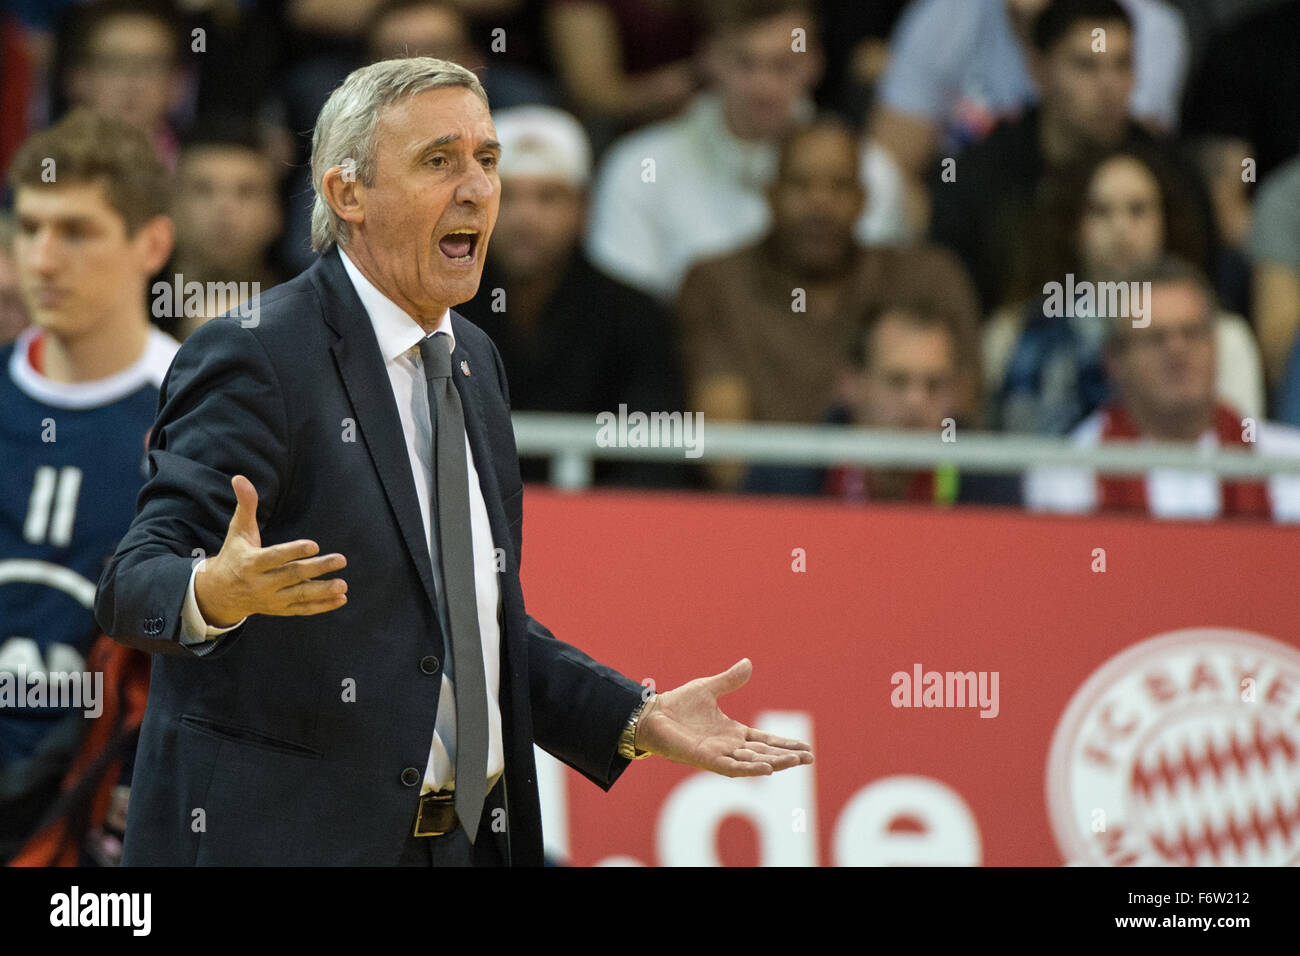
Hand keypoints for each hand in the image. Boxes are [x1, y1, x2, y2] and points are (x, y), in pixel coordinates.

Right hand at [194, 474, 348, 626]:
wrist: (220, 593)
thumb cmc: (234, 555)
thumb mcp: (237, 531)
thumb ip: (245, 505)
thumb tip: (240, 478)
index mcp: (250, 563)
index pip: (274, 557)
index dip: (293, 552)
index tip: (314, 545)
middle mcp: (261, 583)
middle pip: (292, 576)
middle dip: (317, 568)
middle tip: (340, 559)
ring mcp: (271, 599)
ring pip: (299, 596)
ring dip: (323, 591)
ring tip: (343, 584)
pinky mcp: (280, 609)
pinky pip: (303, 609)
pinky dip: (322, 606)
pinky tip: (341, 598)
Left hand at [634, 659, 812, 776]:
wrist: (652, 714)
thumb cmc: (677, 705)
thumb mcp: (709, 688)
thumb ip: (730, 680)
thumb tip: (748, 664)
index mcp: (732, 733)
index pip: (764, 741)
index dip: (784, 744)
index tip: (805, 747)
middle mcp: (729, 747)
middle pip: (764, 754)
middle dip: (786, 756)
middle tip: (809, 757)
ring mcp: (719, 755)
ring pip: (753, 762)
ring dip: (774, 763)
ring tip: (796, 761)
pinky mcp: (706, 760)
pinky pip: (732, 768)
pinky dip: (750, 769)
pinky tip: (766, 769)